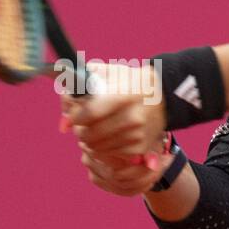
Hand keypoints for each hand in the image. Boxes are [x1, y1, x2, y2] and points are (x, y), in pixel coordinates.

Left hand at [56, 60, 170, 195]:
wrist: (164, 96)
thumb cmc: (129, 82)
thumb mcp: (108, 73)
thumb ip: (80, 87)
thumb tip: (64, 116)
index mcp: (124, 95)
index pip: (90, 113)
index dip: (76, 116)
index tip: (75, 114)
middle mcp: (132, 117)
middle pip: (90, 134)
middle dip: (80, 130)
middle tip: (83, 124)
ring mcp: (136, 135)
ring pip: (96, 147)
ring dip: (89, 140)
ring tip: (96, 129)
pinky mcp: (138, 149)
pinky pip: (107, 155)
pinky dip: (102, 149)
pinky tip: (107, 137)